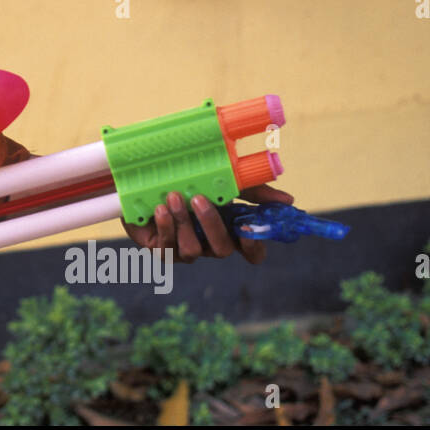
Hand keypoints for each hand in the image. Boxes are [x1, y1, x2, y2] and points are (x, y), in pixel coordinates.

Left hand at [121, 185, 295, 265]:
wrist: (142, 178)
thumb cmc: (186, 180)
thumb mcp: (221, 179)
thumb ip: (253, 190)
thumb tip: (288, 200)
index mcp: (227, 229)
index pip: (251, 252)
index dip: (254, 247)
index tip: (248, 227)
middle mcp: (209, 244)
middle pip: (222, 250)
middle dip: (212, 225)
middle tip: (200, 199)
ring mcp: (185, 250)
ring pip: (193, 250)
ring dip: (184, 222)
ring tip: (173, 197)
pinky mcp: (161, 250)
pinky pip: (167, 250)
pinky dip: (165, 228)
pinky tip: (160, 210)